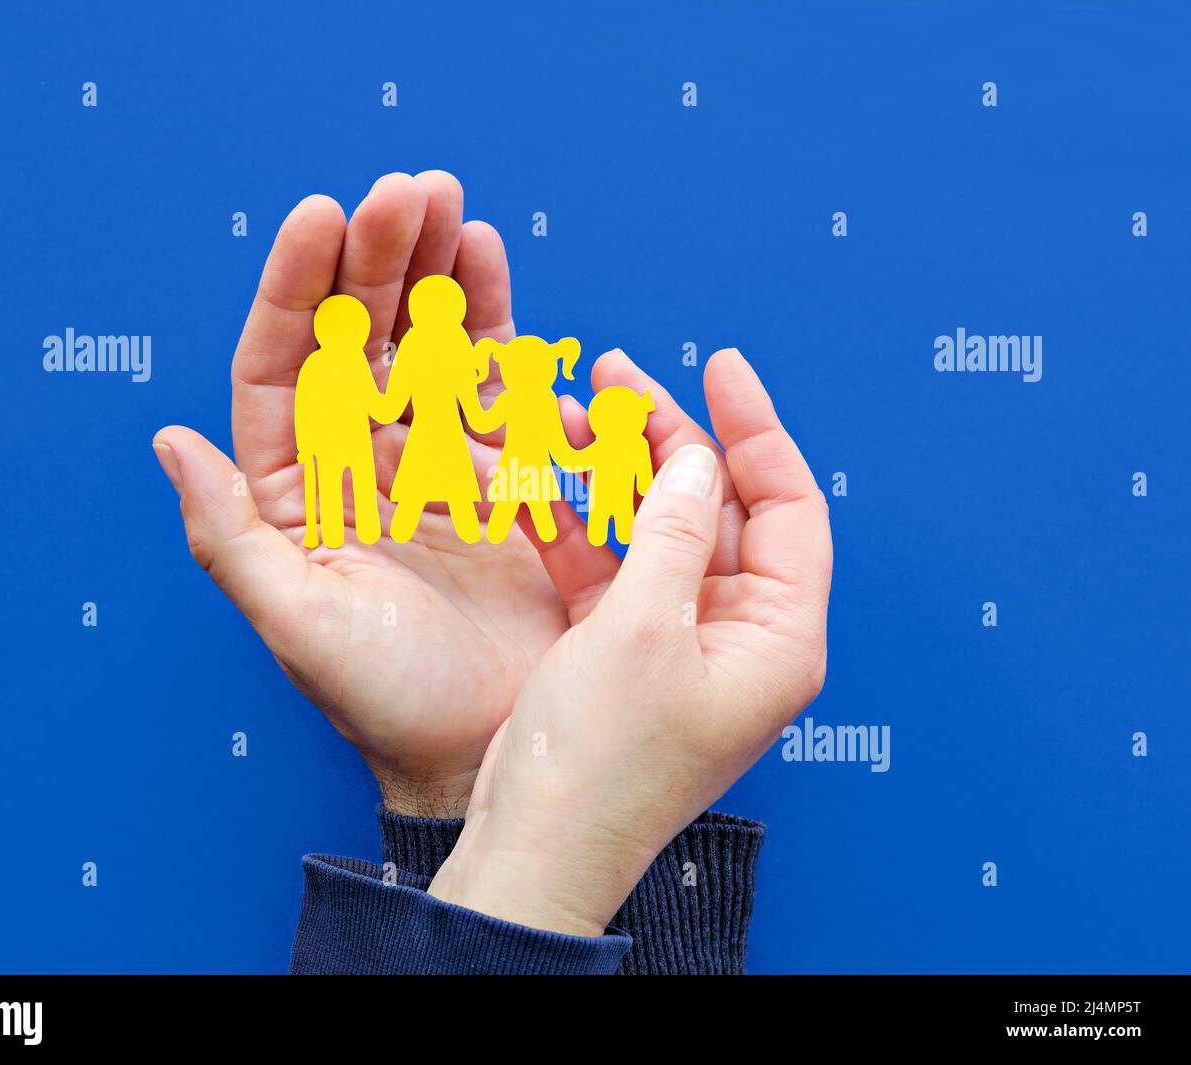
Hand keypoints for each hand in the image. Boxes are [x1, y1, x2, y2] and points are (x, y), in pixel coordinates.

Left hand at [154, 172, 568, 814]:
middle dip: (377, 259)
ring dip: (434, 271)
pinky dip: (494, 321)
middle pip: (356, 335)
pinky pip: (492, 379)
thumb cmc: (382, 696)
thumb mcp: (296, 622)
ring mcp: (429, 455)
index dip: (296, 288)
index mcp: (292, 488)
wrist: (482, 742)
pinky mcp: (498, 466)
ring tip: (448, 204)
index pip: (280, 366)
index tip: (321, 216)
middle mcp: (356, 459)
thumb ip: (230, 535)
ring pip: (423, 341)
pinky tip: (490, 262)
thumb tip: (169, 441)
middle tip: (407, 191)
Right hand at [428, 350, 831, 935]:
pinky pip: (613, 565)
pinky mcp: (624, 651)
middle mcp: (738, 637)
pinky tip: (543, 480)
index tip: (721, 366)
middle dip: (669, 442)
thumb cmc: (599, 762)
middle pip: (720, 510)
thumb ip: (675, 533)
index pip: (789, 508)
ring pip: (659, 531)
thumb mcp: (641, 629)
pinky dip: (580, 523)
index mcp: (777, 638)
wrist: (532, 848)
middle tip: (618, 380)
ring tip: (571, 416)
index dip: (757, 430)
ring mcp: (678, 642)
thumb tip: (700, 462)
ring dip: (616, 475)